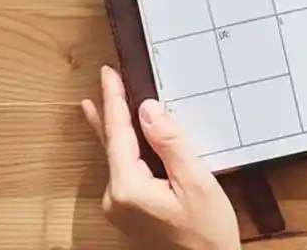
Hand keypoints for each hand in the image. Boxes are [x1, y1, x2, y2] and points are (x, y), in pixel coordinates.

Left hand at [82, 66, 239, 249]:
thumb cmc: (207, 232)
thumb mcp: (196, 183)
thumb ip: (171, 144)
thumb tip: (148, 110)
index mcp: (129, 188)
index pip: (119, 134)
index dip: (114, 101)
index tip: (109, 74)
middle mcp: (116, 197)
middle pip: (111, 143)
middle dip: (109, 110)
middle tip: (105, 79)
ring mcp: (120, 206)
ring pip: (115, 156)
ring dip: (113, 128)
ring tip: (99, 104)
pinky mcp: (129, 211)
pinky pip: (123, 169)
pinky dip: (123, 148)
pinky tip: (121, 140)